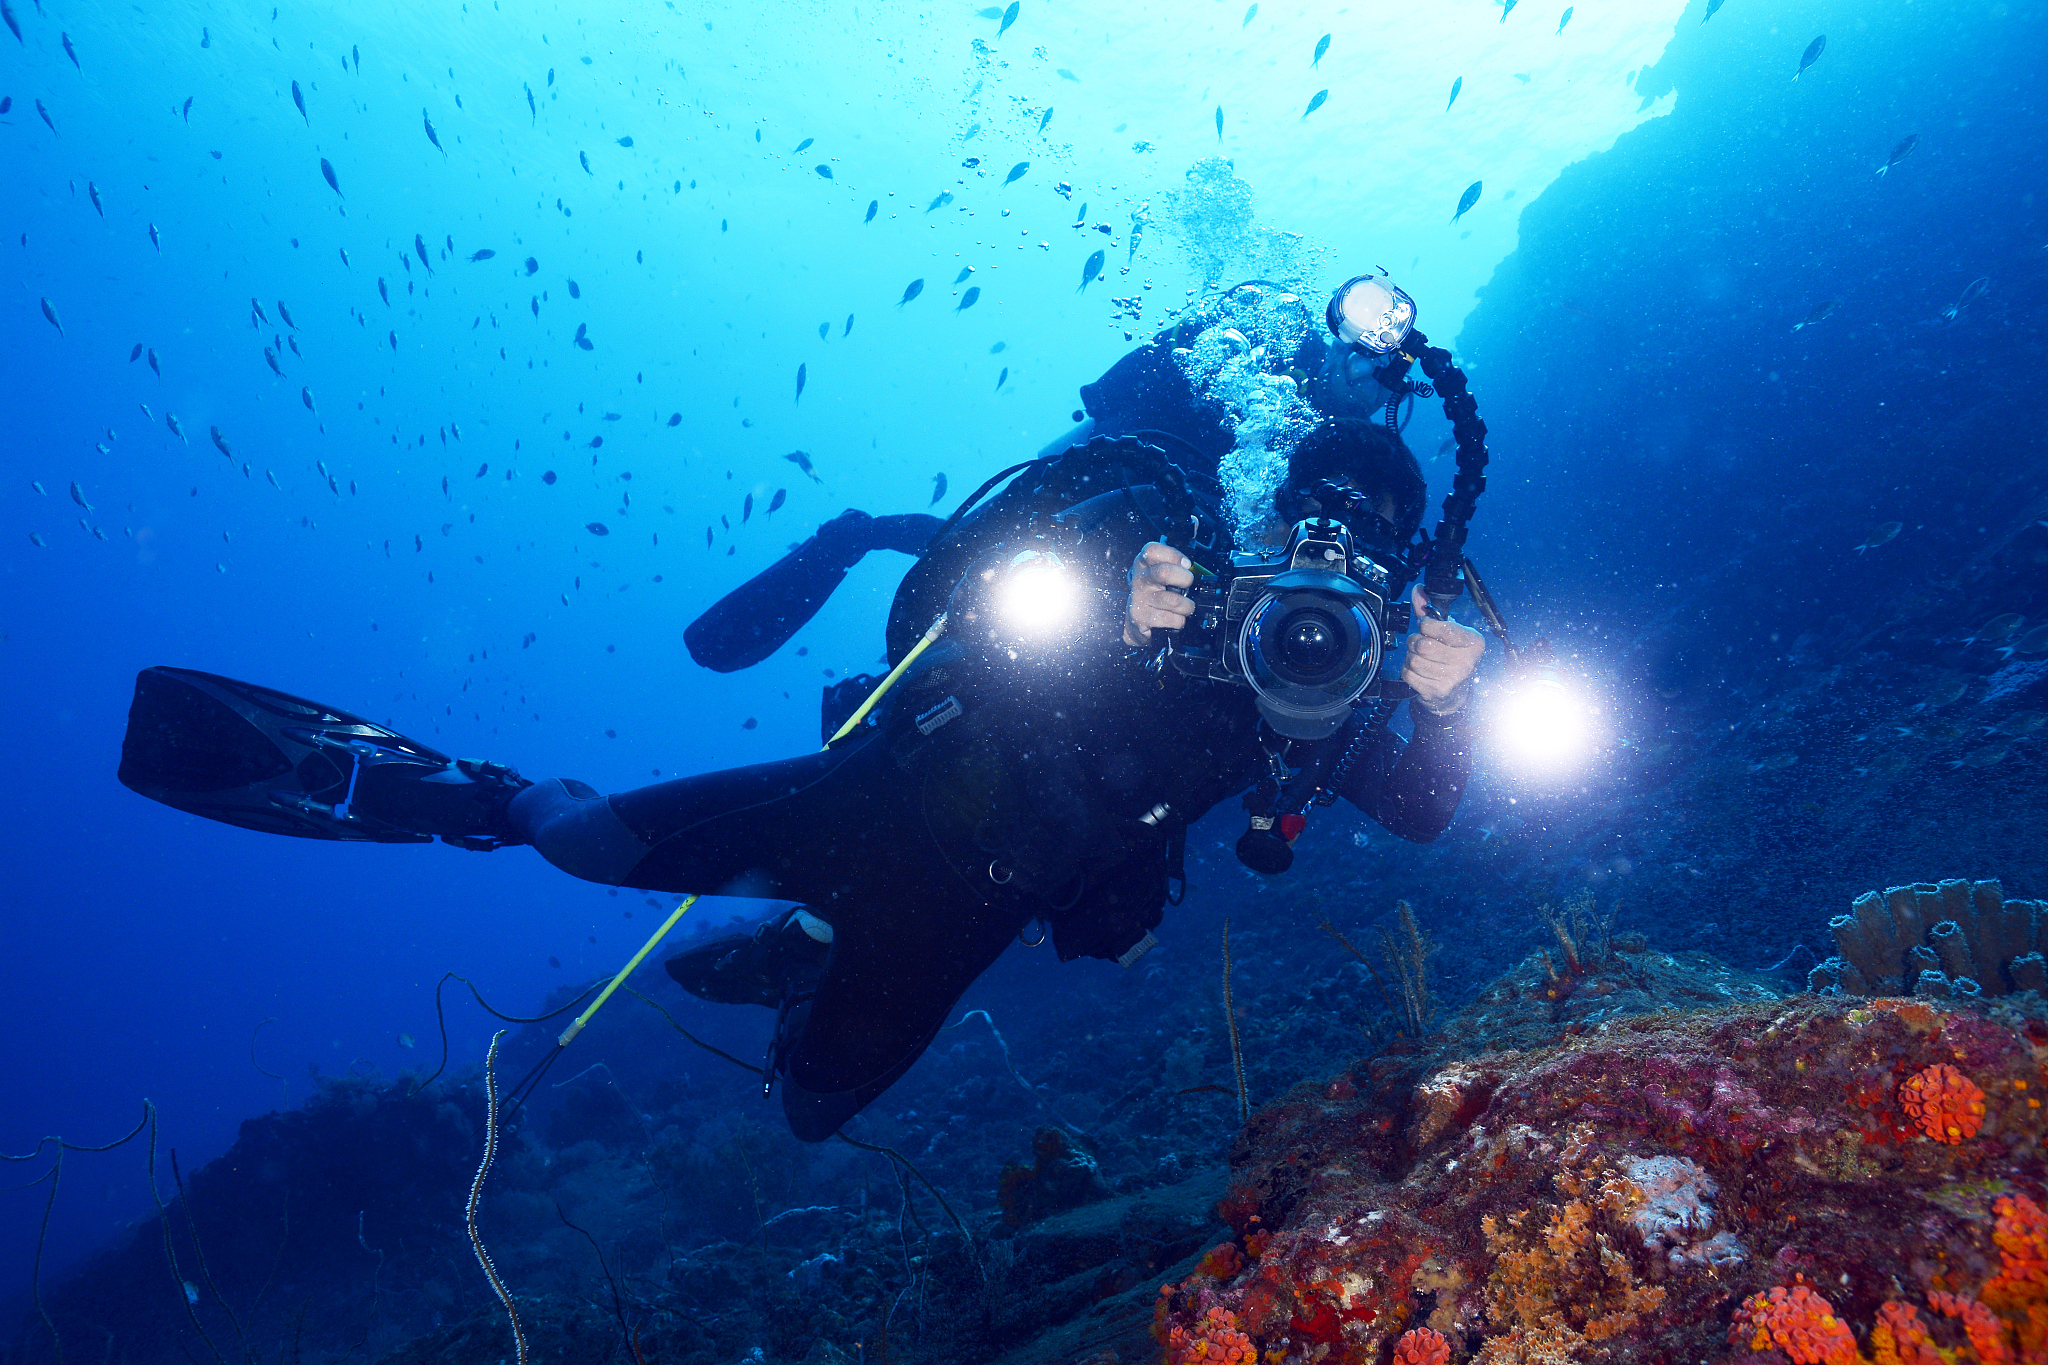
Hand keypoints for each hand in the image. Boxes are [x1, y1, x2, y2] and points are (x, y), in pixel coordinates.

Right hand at [1125, 542, 1195, 646]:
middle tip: (1188, 584)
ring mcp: (1139, 598)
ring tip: (1186, 607)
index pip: (1152, 551)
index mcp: (1143, 563)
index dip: (1173, 555)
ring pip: (1173, 600)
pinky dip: (1179, 621)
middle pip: (1164, 573)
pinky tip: (1175, 618)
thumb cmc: (1155, 590)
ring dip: (1187, 606)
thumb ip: (1174, 566)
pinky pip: (1171, 619)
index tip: (1186, 564)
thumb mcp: (1160, 573)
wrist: (1138, 618)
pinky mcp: (1140, 617)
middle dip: (1185, 579)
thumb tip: (1193, 569)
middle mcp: (1139, 579)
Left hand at [1403, 587, 1484, 714]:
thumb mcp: (1448, 631)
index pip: (1440, 628)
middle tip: (1423, 645)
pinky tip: (1420, 671)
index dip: (1426, 625)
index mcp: (1474, 642)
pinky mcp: (1437, 691)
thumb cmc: (1452, 655)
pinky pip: (1408, 674)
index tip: (1427, 626)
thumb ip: (1431, 610)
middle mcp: (1466, 661)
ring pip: (1413, 659)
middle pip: (1422, 644)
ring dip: (1411, 657)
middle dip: (1416, 642)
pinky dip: (1409, 671)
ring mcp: (1453, 679)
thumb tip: (1418, 590)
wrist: (1455, 692)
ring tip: (1423, 659)